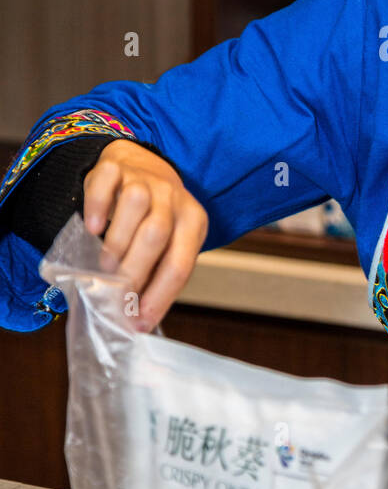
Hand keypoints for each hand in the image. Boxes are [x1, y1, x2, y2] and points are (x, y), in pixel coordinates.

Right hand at [83, 139, 208, 331]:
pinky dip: (97, 208)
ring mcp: (144, 179)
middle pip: (157, 235)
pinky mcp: (116, 168)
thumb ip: (158, 274)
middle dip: (134, 272)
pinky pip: (106, 184)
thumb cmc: (155, 217)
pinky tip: (92, 228)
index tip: (139, 322)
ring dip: (118, 242)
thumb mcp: (169, 243)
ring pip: (135, 206)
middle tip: (117, 295)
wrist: (141, 165)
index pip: (180, 265)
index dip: (159, 297)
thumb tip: (138, 320)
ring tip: (106, 265)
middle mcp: (173, 198)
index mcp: (193, 221)